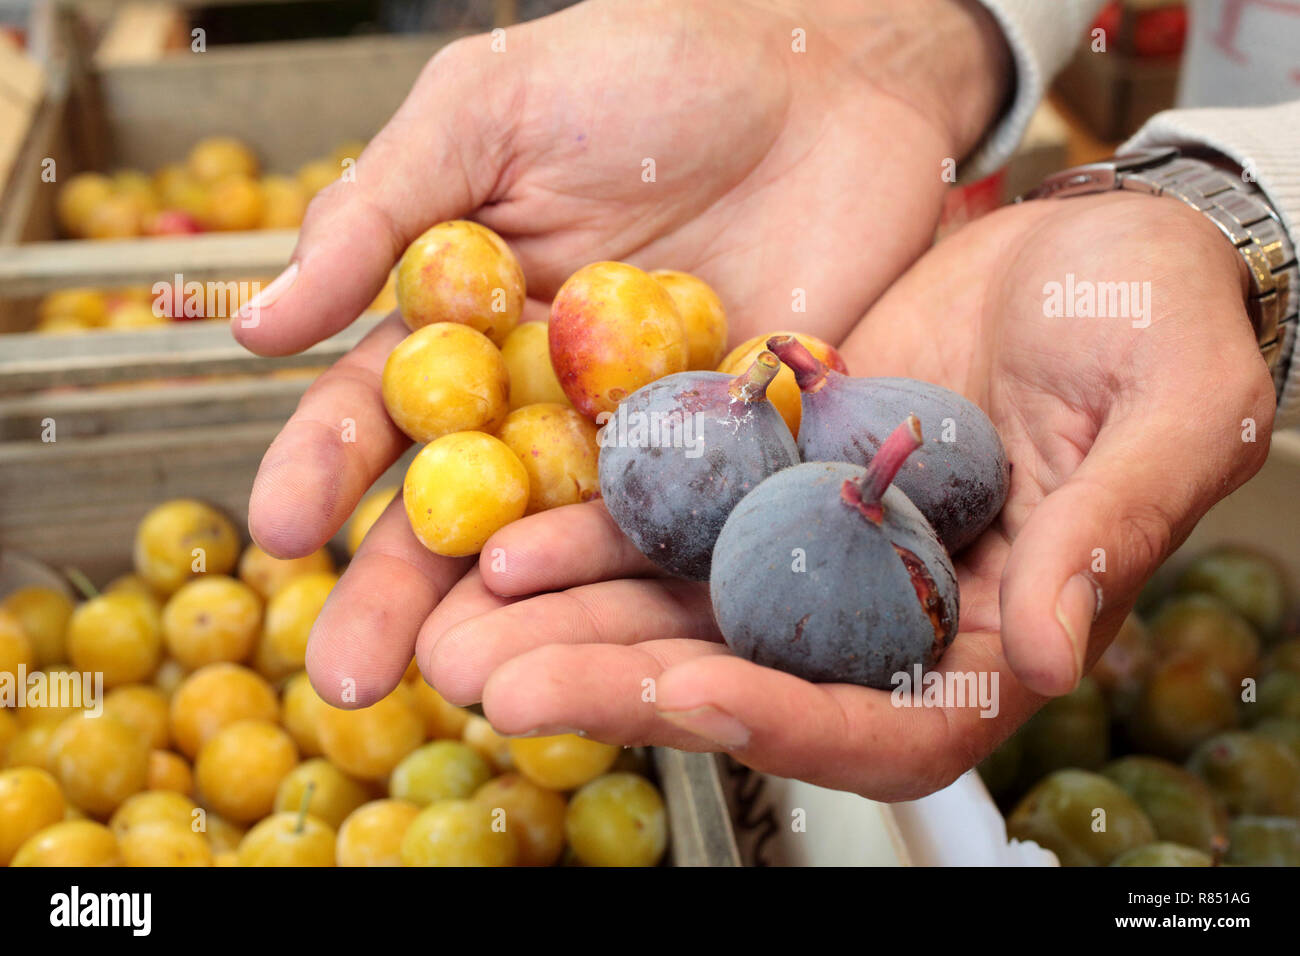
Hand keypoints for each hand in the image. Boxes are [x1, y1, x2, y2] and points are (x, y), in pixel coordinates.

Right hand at [240, 2, 1010, 698]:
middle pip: (459, 508)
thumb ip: (380, 214)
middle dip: (399, 590)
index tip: (282, 532)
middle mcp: (542, 393)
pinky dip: (640, 580)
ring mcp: (638, 432)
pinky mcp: (736, 450)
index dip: (326, 470)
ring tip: (463, 685)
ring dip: (512, 616)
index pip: (379, 411)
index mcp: (468, 321)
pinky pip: (682, 523)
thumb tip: (260, 329)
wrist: (825, 68)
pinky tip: (600, 640)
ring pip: (560, 540)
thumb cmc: (643, 66)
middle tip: (349, 676)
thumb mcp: (488, 116)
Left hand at [419, 192, 1275, 798]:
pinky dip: (587, 539)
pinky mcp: (761, 485)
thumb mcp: (1170, 405)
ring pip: (680, 613)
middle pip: (748, 682)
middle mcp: (883, 613)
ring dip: (569, 628)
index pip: (887, 720)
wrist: (1077, 247)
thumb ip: (1112, 530)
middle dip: (624, 687)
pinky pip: (666, 525)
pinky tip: (503, 548)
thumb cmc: (1155, 321)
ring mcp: (810, 552)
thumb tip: (1050, 651)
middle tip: (499, 686)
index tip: (692, 693)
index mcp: (991, 634)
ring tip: (459, 635)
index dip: (788, 720)